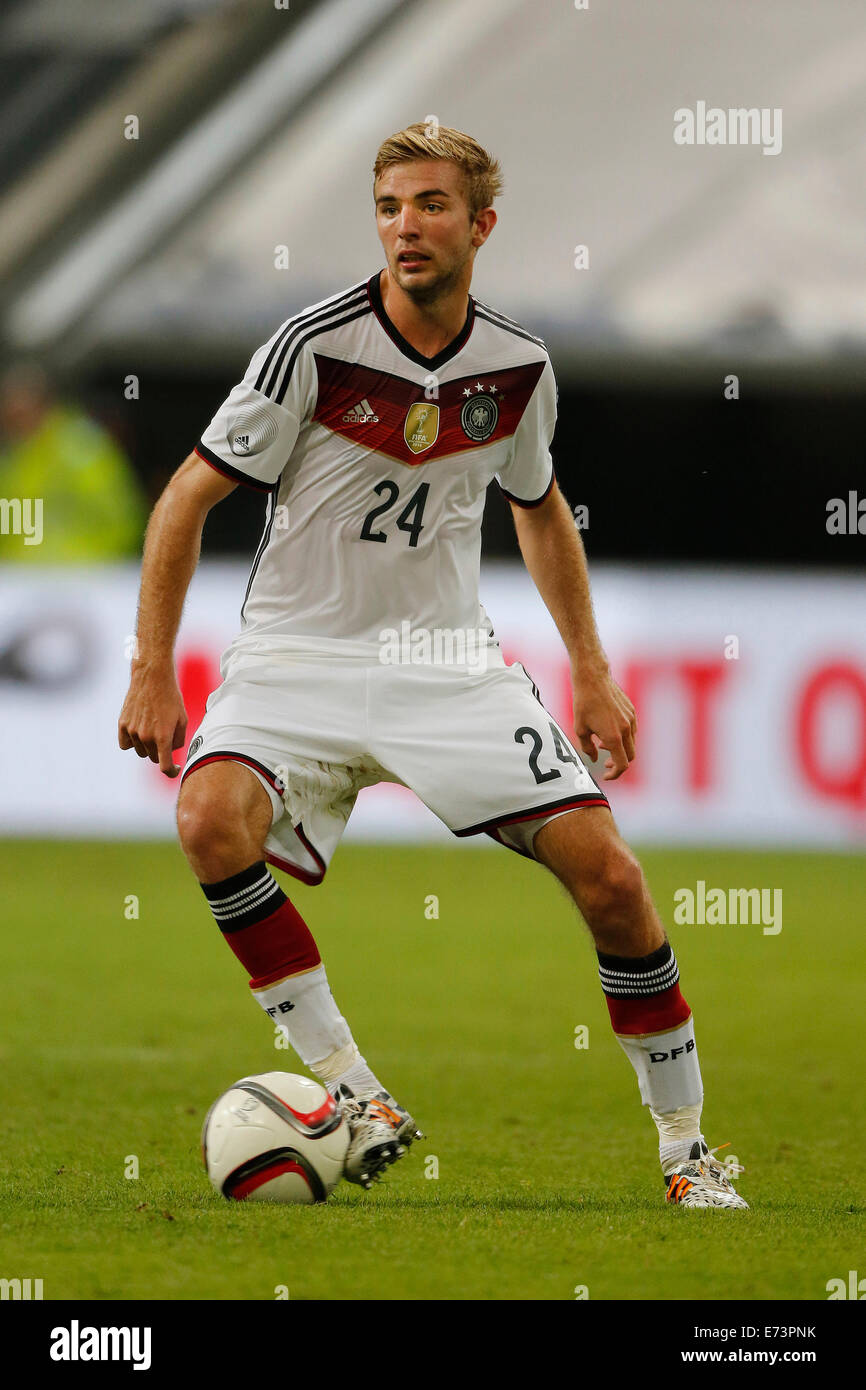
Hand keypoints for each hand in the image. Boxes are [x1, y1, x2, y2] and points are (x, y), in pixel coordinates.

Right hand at [118, 662, 187, 777]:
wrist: (152, 678)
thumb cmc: (171, 698)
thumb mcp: (182, 719)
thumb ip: (178, 740)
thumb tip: (171, 752)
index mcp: (163, 737)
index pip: (165, 766)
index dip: (171, 772)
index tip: (175, 769)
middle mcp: (146, 736)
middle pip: (153, 758)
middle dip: (161, 753)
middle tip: (165, 739)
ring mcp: (132, 731)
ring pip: (140, 751)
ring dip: (147, 746)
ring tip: (153, 728)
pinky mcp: (122, 724)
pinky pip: (126, 744)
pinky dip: (132, 742)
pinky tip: (139, 732)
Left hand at [571, 661, 636, 780]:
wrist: (593, 679)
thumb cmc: (583, 703)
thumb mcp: (580, 729)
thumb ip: (588, 748)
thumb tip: (594, 759)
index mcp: (614, 737)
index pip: (622, 765)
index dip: (615, 774)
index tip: (606, 775)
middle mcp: (626, 730)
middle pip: (630, 756)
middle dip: (619, 763)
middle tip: (606, 763)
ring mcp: (631, 720)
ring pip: (632, 743)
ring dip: (620, 749)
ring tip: (602, 744)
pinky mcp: (632, 711)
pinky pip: (632, 731)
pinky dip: (623, 737)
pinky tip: (608, 731)